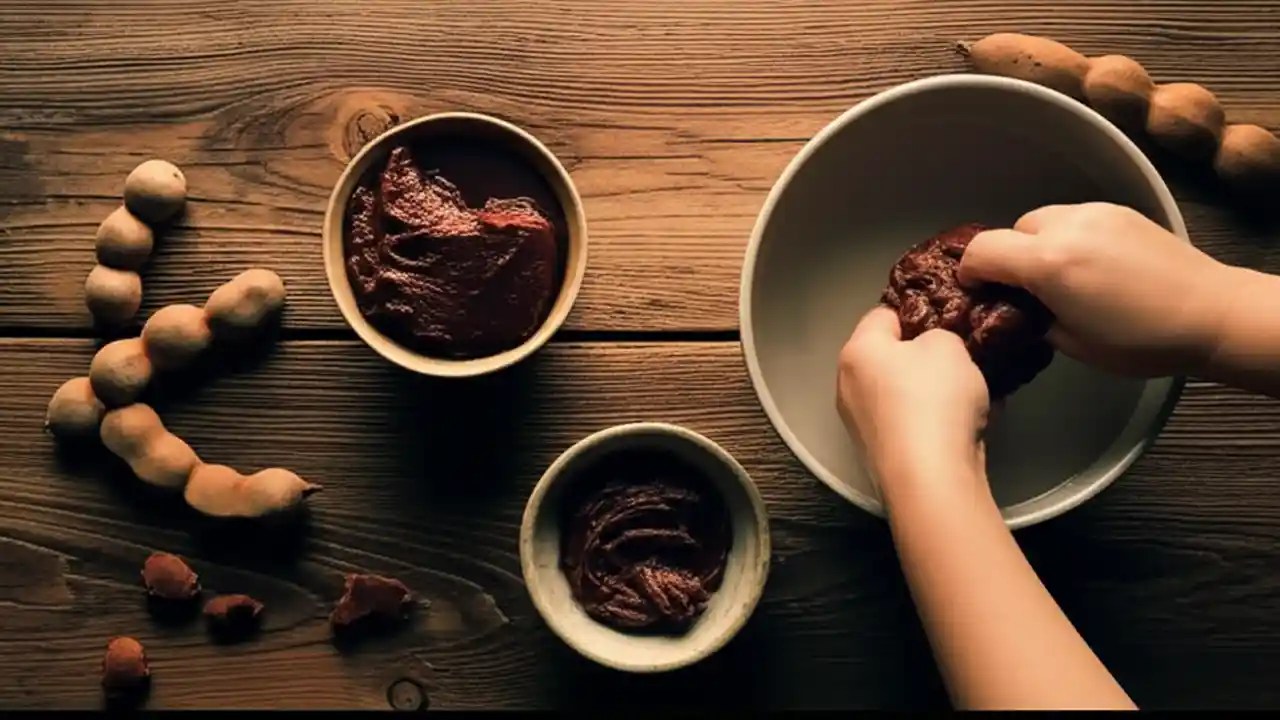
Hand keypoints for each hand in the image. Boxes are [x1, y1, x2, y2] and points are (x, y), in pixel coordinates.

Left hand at [836, 306, 988, 499]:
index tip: (945, 321)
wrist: (930, 478)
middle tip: (959, 359)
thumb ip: (938, 336)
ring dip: (931, 393)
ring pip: (901, 394)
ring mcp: (861, 424)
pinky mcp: (879, 455)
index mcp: (856, 351)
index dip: (916, 313)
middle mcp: (848, 386)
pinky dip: (933, 422)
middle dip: (923, 357)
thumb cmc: (934, 399)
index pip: (883, 315)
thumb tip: (931, 351)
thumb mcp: (948, 345)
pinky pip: (911, 424)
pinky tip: (964, 425)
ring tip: (968, 395)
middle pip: (889, 358)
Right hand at [958, 202, 1234, 377]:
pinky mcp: (1119, 212)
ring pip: (1042, 220)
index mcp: (1049, 264)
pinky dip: (1067, 237)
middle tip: (1022, 290)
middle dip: (1008, 258)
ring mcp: (1095, 214)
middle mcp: (1067, 227)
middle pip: (1011, 231)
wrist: (1211, 314)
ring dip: (1037, 244)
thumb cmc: (1142, 341)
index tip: (975, 291)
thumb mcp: (1072, 344)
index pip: (982, 252)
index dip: (970, 273)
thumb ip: (1034, 319)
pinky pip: (1074, 218)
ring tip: (1058, 277)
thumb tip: (1018, 310)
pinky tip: (1087, 265)